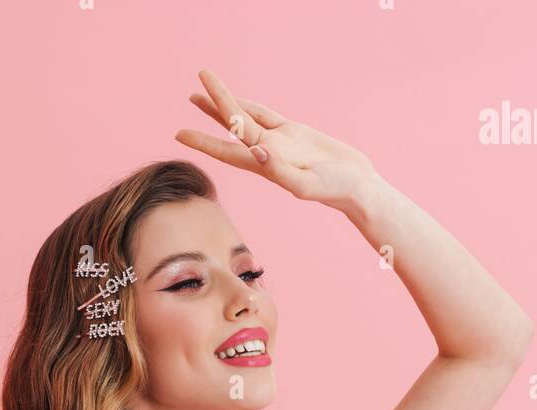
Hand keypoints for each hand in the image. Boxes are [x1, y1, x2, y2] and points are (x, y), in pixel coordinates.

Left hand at [174, 68, 377, 211]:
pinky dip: (250, 106)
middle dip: (210, 112)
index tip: (180, 134)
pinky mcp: (294, 134)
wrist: (357, 187)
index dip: (203, 142)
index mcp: (265, 166)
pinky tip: (239, 101)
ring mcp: (280, 142)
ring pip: (246, 117)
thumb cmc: (334, 190)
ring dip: (226, 105)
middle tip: (191, 95)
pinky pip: (266, 115)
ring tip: (204, 92)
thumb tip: (257, 151)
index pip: (227, 150)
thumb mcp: (305, 184)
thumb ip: (280, 170)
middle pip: (232, 127)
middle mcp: (267, 153)